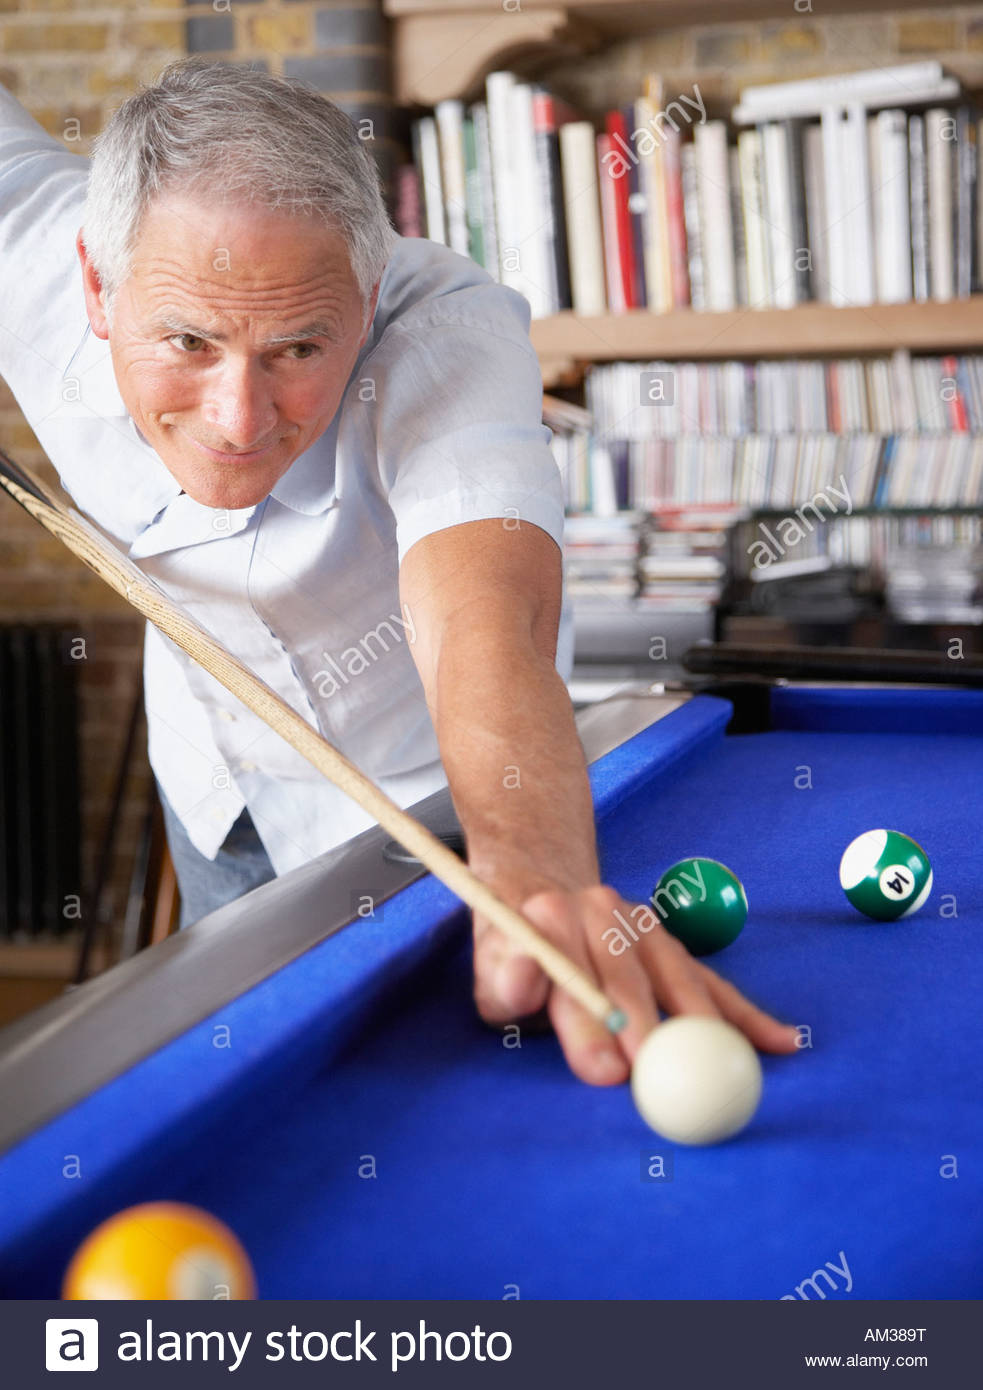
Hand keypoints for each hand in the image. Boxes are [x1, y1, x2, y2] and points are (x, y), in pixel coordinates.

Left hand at [472, 883, 798, 1085]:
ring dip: (701, 1025)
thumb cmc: (515, 954)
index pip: (567, 969)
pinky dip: (746, 1014)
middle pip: (625, 975)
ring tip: (722, 1068)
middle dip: (644, 1030)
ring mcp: (643, 924)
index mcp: (550, 914)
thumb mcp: (492, 966)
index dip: (587, 1022)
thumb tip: (523, 980)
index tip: (605, 1070)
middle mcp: (601, 908)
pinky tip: (780, 1041)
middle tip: (657, 1077)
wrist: (542, 892)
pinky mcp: (673, 944)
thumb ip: (505, 980)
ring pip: (678, 977)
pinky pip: (712, 981)